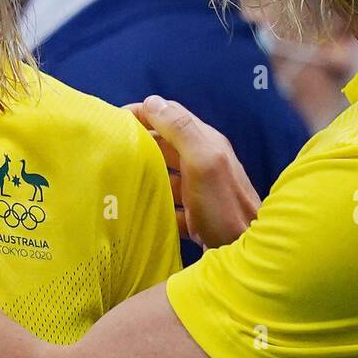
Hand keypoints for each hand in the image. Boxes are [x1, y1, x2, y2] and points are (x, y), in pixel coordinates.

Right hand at [126, 95, 260, 249]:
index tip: (114, 122)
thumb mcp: (204, 162)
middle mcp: (202, 161)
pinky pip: (168, 204)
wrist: (249, 255)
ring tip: (115, 180)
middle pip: (163, 144)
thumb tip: (152, 101)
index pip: (169, 114)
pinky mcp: (195, 216)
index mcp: (205, 142)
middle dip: (137, 143)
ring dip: (142, 174)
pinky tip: (136, 212)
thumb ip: (181, 131)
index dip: (142, 113)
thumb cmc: (226, 208)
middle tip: (108, 152)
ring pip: (163, 174)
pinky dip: (152, 204)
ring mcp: (199, 189)